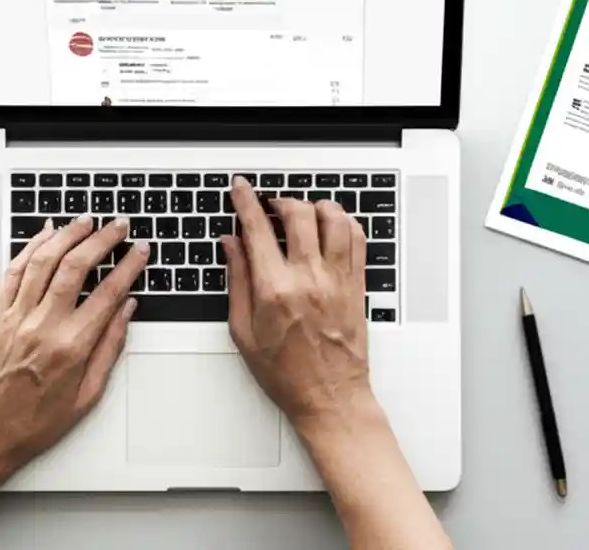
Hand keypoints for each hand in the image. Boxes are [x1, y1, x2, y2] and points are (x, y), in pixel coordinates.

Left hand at [0, 216, 148, 477]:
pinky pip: (14, 272)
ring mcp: (16, 318)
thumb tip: (126, 312)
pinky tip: (45, 235)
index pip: (109, 292)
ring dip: (67, 234)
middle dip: (101, 239)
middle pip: (76, 266)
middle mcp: (42, 326)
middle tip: (117, 226)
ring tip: (85, 221)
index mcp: (71, 347)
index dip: (129, 266)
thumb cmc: (33, 424)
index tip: (140, 250)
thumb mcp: (87, 396)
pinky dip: (31, 247)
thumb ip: (109, 348)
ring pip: (44, 260)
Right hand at [221, 177, 372, 434]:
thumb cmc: (287, 374)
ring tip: (302, 213)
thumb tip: (231, 245)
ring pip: (333, 219)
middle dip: (280, 200)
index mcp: (275, 291)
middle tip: (270, 205)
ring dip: (315, 206)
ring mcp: (337, 280)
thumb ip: (237, 281)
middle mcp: (309, 279)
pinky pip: (357, 238)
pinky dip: (344, 222)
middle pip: (298, 214)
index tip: (241, 189)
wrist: (330, 398)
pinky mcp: (356, 286)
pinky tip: (331, 226)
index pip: (258, 229)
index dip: (246, 201)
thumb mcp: (244, 332)